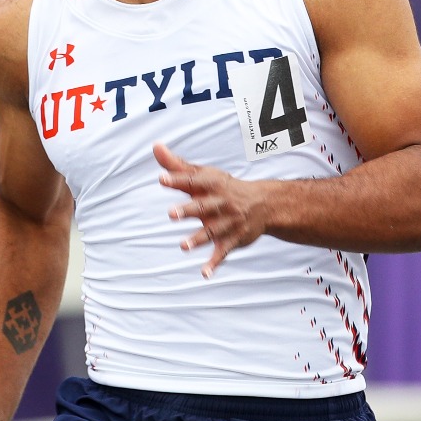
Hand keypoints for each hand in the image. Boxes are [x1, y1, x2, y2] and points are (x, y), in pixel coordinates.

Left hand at [155, 143, 272, 277]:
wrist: (264, 204)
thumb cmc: (224, 187)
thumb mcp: (203, 175)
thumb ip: (177, 165)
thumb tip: (156, 147)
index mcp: (211, 185)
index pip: (192, 182)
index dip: (177, 180)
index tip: (161, 178)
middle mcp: (220, 203)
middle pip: (203, 206)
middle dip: (188, 210)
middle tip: (171, 214)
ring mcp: (227, 223)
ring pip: (213, 231)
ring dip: (198, 239)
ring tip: (183, 246)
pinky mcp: (233, 240)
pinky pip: (223, 252)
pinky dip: (214, 263)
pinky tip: (204, 273)